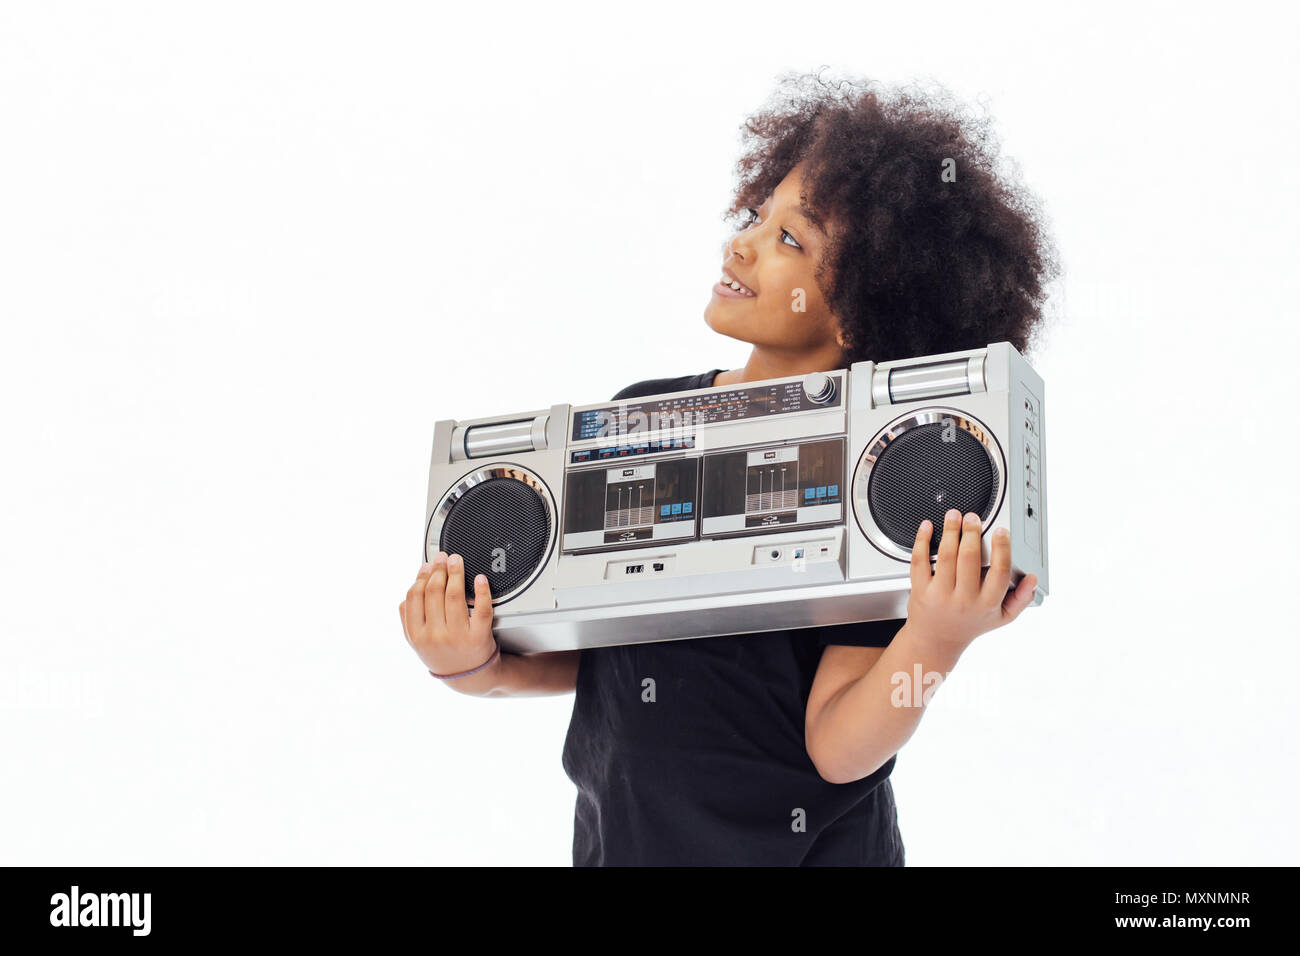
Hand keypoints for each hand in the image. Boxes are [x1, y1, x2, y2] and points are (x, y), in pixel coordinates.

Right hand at [399, 552, 498, 676]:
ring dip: (456, 573)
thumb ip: (409, 620)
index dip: (421, 576)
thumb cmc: (443, 655)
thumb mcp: (418, 643)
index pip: (414, 597)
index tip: (428, 565)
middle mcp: (435, 635)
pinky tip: (480, 579)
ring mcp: (457, 636)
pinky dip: (482, 591)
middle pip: (434, 592)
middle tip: (444, 558)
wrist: (469, 677)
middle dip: (439, 569)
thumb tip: (406, 595)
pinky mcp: (479, 636)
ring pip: (454, 596)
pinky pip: (481, 609)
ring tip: (457, 561)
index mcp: (417, 635)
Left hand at [905, 509, 1037, 652]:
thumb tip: (1033, 578)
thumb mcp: (1001, 617)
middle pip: (969, 558)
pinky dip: (922, 541)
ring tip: (954, 516)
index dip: (1002, 548)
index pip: (999, 572)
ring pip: (946, 556)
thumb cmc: (970, 625)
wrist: (937, 641)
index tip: (1001, 531)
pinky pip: (920, 561)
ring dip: (950, 531)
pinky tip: (927, 527)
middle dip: (972, 532)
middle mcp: (963, 599)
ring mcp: (940, 594)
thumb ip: (1021, 599)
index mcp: (987, 604)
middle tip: (973, 517)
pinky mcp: (920, 590)